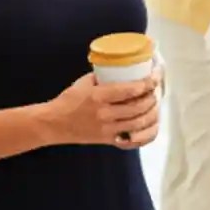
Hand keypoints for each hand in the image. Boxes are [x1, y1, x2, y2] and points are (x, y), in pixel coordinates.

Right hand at [42, 68, 161, 149]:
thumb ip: (105, 76)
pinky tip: (152, 124)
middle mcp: (105, 114)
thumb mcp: (85, 82)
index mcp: (99, 97)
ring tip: (154, 103)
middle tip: (155, 89)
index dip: (148, 82)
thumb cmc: (69, 100)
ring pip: (140, 123)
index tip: (155, 75)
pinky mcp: (109, 140)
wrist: (54, 124)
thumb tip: (126, 68)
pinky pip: (135, 140)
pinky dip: (147, 133)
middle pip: (139, 106)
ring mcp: (108, 130)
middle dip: (152, 96)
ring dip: (152, 112)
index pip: (131, 90)